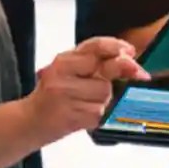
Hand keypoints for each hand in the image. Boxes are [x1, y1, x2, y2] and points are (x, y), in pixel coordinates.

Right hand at [26, 37, 148, 142]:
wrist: (29, 121)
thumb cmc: (53, 95)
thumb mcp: (68, 70)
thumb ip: (94, 61)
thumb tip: (129, 60)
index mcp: (63, 60)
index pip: (95, 46)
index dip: (116, 46)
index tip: (131, 51)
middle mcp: (62, 75)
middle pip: (106, 70)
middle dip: (124, 71)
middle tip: (139, 74)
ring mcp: (66, 96)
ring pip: (106, 93)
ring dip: (104, 99)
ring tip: (87, 102)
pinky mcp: (72, 117)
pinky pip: (100, 112)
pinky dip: (98, 114)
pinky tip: (83, 114)